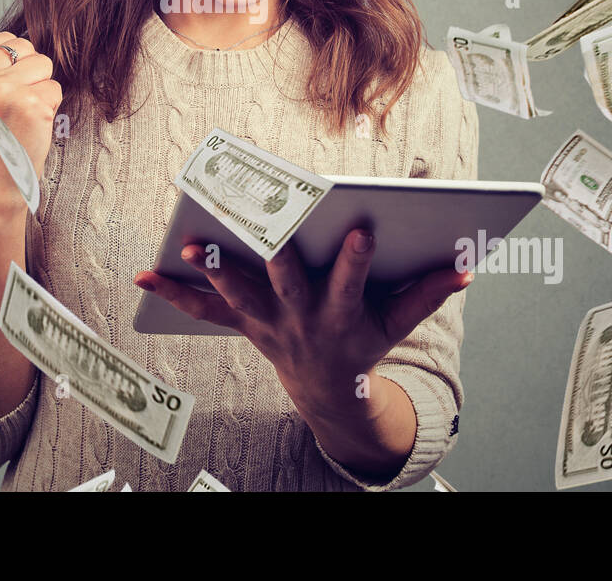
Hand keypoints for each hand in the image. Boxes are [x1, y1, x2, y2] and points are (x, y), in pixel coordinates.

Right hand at [0, 32, 61, 213]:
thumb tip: (21, 39)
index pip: (4, 38)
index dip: (11, 65)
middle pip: (25, 47)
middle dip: (28, 73)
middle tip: (12, 105)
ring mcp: (2, 89)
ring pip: (44, 64)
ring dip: (40, 88)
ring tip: (21, 113)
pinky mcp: (30, 103)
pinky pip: (55, 87)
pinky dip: (50, 105)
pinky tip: (30, 124)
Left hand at [134, 229, 470, 415]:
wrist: (325, 388)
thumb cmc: (364, 342)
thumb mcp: (398, 324)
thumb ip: (428, 293)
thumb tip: (467, 265)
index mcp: (341, 314)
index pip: (350, 282)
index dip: (355, 259)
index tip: (359, 228)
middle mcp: (299, 317)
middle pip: (285, 282)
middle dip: (275, 254)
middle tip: (264, 224)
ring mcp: (265, 322)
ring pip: (237, 295)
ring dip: (215, 271)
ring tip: (192, 243)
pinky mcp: (241, 323)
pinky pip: (202, 310)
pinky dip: (174, 293)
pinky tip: (144, 273)